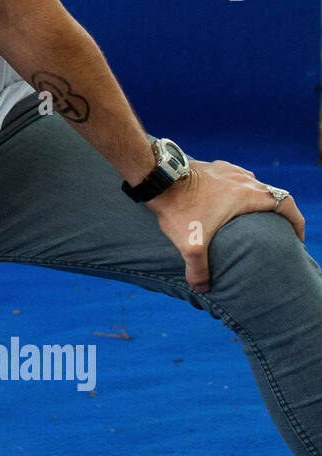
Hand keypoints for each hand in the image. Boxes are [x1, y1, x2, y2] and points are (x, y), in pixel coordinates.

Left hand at [146, 157, 304, 293]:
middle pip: (272, 194)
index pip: (286, 205)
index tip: (297, 236)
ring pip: (254, 183)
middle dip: (278, 213)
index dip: (296, 221)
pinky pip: (234, 177)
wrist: (159, 178)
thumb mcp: (191, 244)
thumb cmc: (179, 209)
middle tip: (276, 230)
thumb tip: (202, 289)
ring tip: (253, 216)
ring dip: (258, 198)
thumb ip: (199, 269)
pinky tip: (227, 200)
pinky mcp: (213, 167)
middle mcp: (243, 179)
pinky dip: (239, 189)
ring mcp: (228, 170)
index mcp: (248, 195)